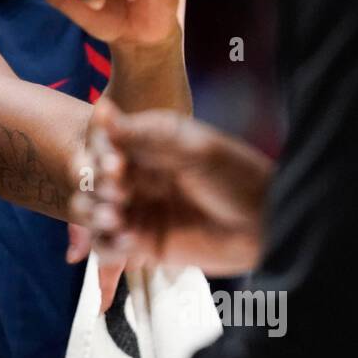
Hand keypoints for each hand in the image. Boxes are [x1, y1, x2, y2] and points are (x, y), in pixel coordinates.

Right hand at [73, 100, 272, 280]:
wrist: (266, 224)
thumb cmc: (236, 176)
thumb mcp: (193, 147)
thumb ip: (145, 132)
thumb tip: (102, 111)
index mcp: (146, 149)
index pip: (103, 148)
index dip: (99, 156)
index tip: (114, 164)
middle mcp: (138, 179)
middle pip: (91, 181)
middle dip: (95, 187)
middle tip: (119, 193)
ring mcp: (139, 212)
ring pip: (92, 213)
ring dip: (94, 215)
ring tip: (116, 218)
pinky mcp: (143, 245)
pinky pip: (108, 246)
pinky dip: (109, 244)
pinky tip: (132, 240)